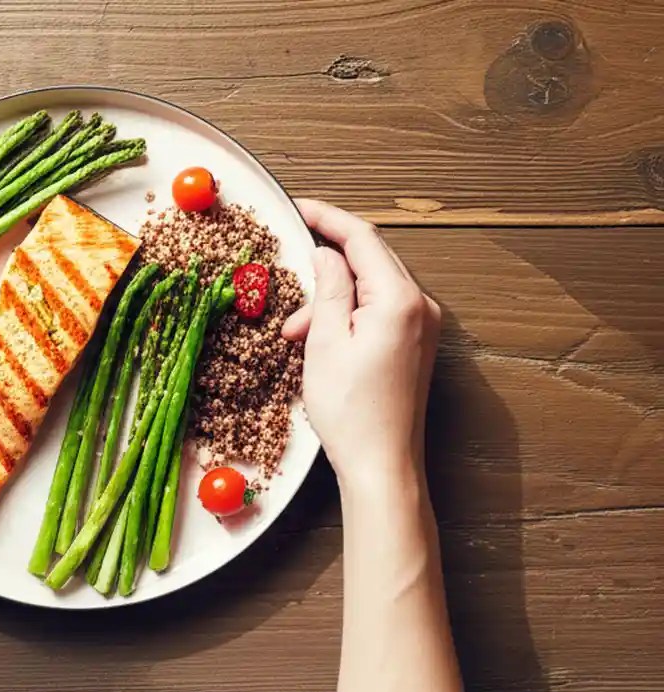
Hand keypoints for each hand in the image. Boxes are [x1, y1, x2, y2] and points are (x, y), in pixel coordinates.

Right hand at [282, 200, 439, 489]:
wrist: (382, 464)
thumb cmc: (352, 411)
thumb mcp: (325, 340)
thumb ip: (329, 288)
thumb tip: (325, 254)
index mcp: (400, 299)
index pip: (362, 238)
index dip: (326, 217)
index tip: (298, 208)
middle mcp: (421, 306)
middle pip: (370, 259)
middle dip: (325, 265)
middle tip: (288, 271)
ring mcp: (423, 326)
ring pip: (371, 287)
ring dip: (331, 297)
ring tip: (297, 331)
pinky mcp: (415, 345)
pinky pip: (379, 310)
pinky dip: (347, 314)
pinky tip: (320, 338)